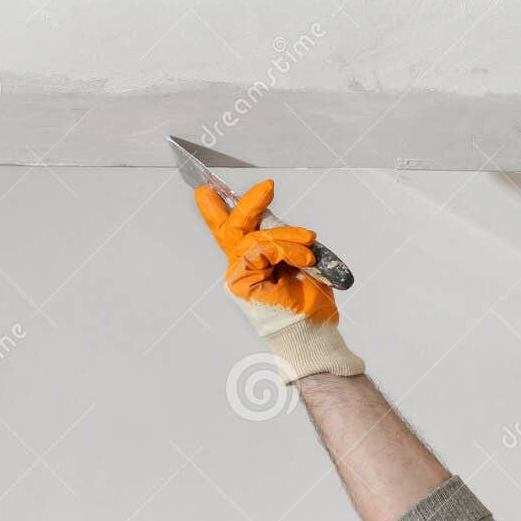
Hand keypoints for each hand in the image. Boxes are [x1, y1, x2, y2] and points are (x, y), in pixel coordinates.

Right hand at [193, 178, 362, 380]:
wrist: (314, 333)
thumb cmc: (310, 304)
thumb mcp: (299, 261)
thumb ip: (280, 239)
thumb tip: (269, 214)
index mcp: (253, 260)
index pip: (232, 230)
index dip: (217, 208)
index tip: (207, 188)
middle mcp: (241, 266)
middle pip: (233, 228)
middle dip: (249, 204)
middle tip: (268, 187)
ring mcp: (239, 274)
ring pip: (253, 237)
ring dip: (286, 236)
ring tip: (310, 242)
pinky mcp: (241, 282)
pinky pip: (259, 249)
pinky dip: (285, 248)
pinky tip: (305, 259)